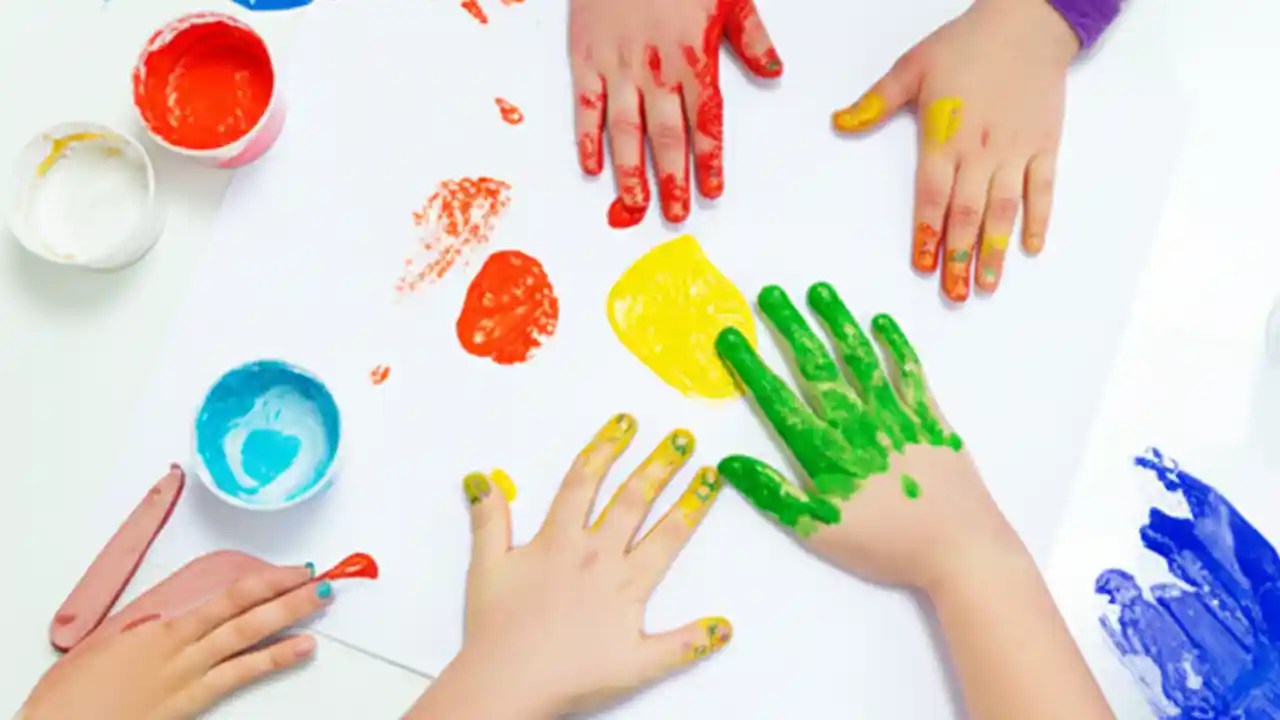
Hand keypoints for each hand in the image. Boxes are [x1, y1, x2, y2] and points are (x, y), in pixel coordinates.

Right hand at [21, 565, 329, 719]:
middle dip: (284, 588)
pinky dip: (275, 658)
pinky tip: (303, 647)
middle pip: (242, 606)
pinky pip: (239, 673)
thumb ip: (144, 636)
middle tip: (319, 575)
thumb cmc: (71, 695)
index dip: (261, 580)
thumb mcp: (109, 651)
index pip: (223, 596)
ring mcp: (187, 671)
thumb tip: (164, 627)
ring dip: (289, 612)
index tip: (289, 570)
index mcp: (158, 627)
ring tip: (321, 599)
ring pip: (247, 633)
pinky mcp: (188, 700)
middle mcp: (178, 643)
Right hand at [408, 415, 728, 717]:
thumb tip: (483, 481)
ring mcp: (621, 601)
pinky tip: (723, 627)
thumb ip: (488, 521)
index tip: (628, 422)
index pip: (586, 482)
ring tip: (710, 480)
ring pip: (663, 545)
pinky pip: (675, 644)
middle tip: (685, 438)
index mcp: (560, 543)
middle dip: (660, 465)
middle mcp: (597, 562)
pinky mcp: (635, 649)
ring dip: (689, 510)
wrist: (504, 685)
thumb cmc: (494, 631)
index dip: (607, 447)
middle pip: (633, 501)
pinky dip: (700, 637)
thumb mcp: (485, 568)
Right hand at [570, 0, 780, 227]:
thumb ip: (750, 36)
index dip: (710, 160)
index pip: (705, 122)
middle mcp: (656, 70)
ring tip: (635, 205)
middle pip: (666, 137)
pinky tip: (591, 166)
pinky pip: (585, 106)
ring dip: (630, 172)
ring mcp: (617, 66)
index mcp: (694, 57)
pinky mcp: (585, 57)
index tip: (713, 191)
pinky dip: (586, 138)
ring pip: (625, 130)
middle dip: (672, 180)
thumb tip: (774, 71)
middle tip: (676, 214)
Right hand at [715, 283, 1022, 592]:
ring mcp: (896, 415)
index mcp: (826, 452)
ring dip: (838, 323)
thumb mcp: (819, 532)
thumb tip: (729, 463)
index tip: (729, 336)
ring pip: (861, 359)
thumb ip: (773, 495)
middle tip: (769, 294)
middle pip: (817, 366)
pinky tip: (881, 322)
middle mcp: (858, 423)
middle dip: (790, 327)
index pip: (778, 400)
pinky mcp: (930, 418)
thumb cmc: (886, 547)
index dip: (751, 367)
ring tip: (819, 291)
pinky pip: (909, 372)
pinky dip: (895, 345)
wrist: (961, 549)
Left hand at [832, 0, 1079, 300]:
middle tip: (954, 294)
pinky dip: (1039, 219)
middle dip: (958, 256)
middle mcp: (981, 150)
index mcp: (945, 137)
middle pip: (967, 212)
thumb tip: (839, 123)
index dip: (927, 232)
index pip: (932, 195)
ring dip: (995, 250)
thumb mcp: (913, 68)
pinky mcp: (1043, 145)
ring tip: (988, 284)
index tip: (923, 264)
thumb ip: (875, 102)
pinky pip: (1043, 188)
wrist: (1027, 22)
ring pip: (1004, 209)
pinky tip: (1031, 248)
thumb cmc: (966, 44)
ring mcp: (1015, 150)